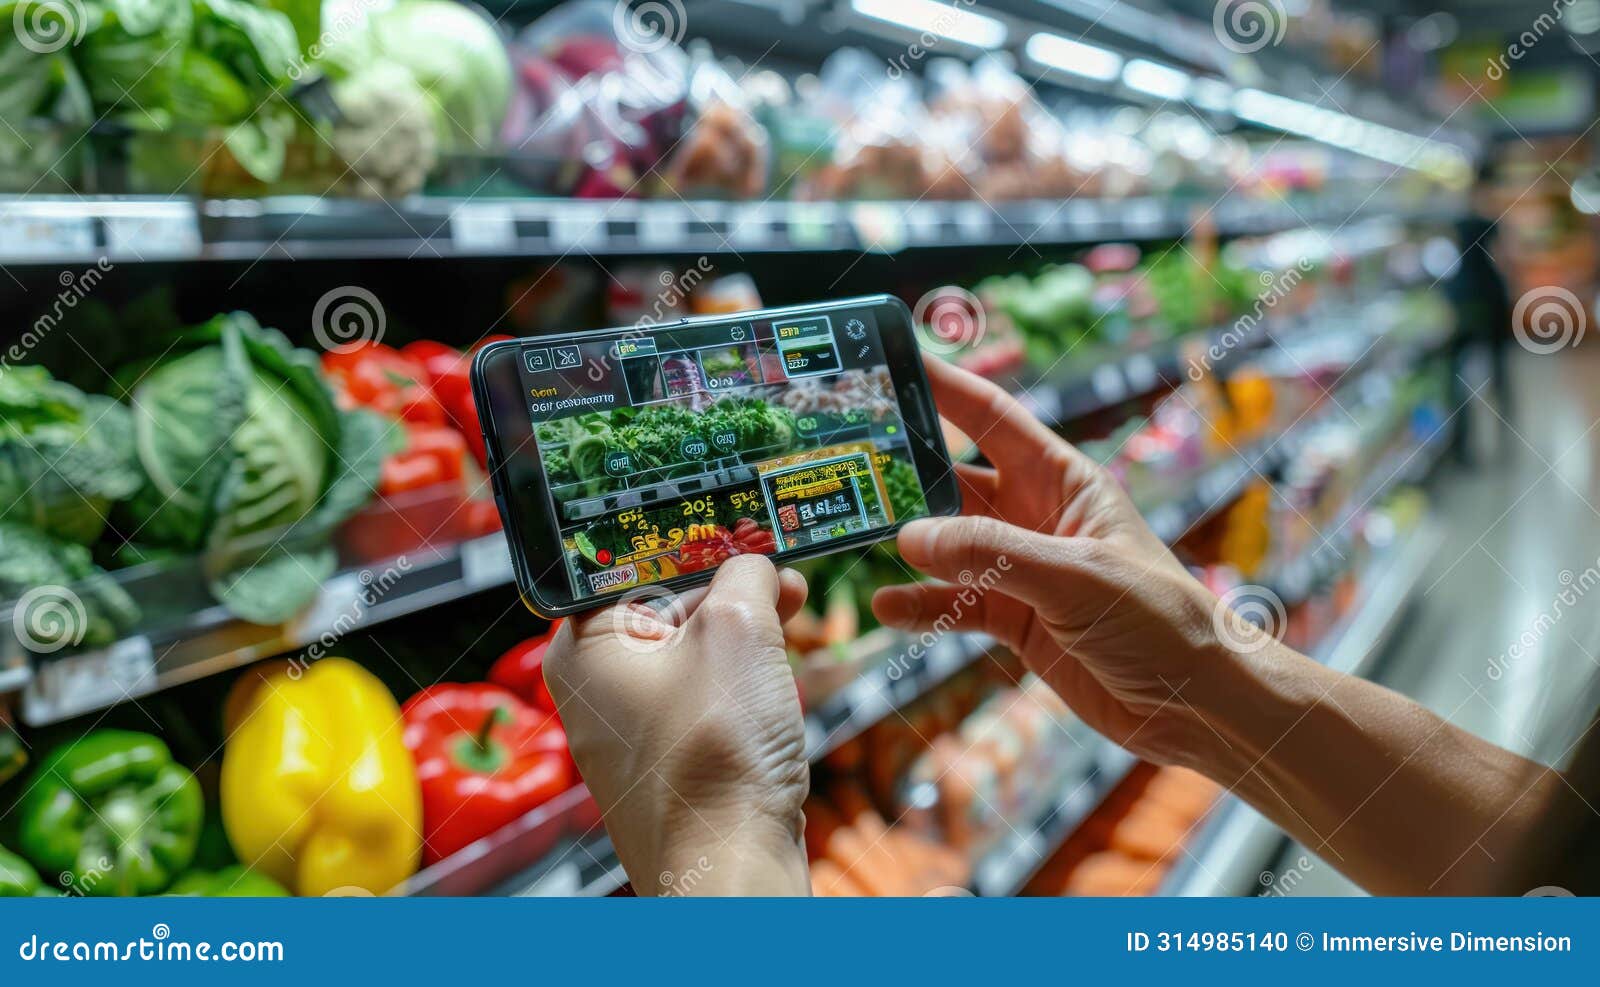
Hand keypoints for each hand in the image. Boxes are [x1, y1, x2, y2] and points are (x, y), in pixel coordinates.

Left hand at [543, 555, 811, 894]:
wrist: (730, 865)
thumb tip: (755, 562)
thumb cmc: (713, 758)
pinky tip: (779, 666)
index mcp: (583, 645)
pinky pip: (703, 696)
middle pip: (665, 604)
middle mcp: (595, 686)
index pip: (628, 564)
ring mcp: (631, 727)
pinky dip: (740, 676)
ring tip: (791, 609)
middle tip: (777, 568)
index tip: (733, 521)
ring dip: (742, 629)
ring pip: (690, 651)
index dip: (687, 538)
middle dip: (727, 586)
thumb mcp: (739, 630)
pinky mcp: (669, 759)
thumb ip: (746, 576)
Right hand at [873, 357, 1254, 764]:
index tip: (888, 364)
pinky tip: (887, 609)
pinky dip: (919, 606)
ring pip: (945, 545)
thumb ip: (991, 553)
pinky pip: (951, 604)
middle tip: (844, 461)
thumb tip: (909, 537)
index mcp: (1062, 479)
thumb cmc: (1159, 619)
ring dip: (905, 543)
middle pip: (954, 480)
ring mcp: (1021, 568)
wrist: (1195, 701)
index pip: (989, 418)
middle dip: (904, 472)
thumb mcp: (1075, 576)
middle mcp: (1035, 515)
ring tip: (851, 535)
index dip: (942, 387)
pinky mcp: (1014, 619)